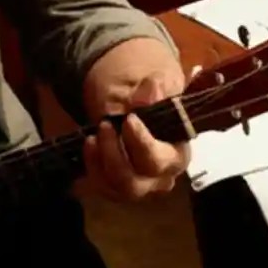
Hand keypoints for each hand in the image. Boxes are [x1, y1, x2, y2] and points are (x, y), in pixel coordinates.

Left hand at [77, 69, 191, 202]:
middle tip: (104, 125)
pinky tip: (89, 144)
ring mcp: (138, 186)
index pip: (159, 160)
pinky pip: (101, 187)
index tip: (128, 119)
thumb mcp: (157, 79)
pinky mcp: (117, 187)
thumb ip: (154, 88)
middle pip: (134, 183)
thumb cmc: (150, 92)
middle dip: (114, 155)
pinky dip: (92, 167)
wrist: (132, 95)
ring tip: (92, 136)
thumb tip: (147, 96)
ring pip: (115, 188)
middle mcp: (159, 178)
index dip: (142, 144)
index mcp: (177, 155)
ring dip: (100, 162)